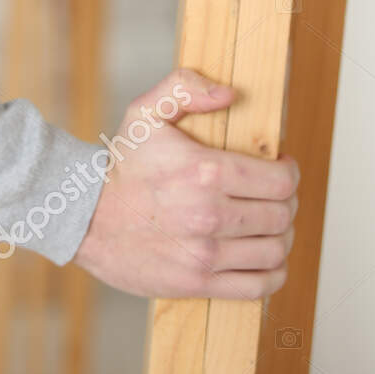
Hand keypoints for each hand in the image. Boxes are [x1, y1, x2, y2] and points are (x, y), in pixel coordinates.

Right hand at [70, 68, 298, 299]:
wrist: (85, 217)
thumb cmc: (121, 167)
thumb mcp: (145, 111)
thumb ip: (185, 87)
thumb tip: (229, 94)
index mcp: (205, 171)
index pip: (279, 181)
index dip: (289, 174)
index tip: (282, 170)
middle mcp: (210, 214)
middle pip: (281, 216)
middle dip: (287, 204)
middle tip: (276, 198)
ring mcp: (205, 253)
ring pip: (275, 251)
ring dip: (282, 238)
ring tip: (271, 226)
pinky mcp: (198, 282)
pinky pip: (258, 286)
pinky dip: (273, 274)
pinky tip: (266, 260)